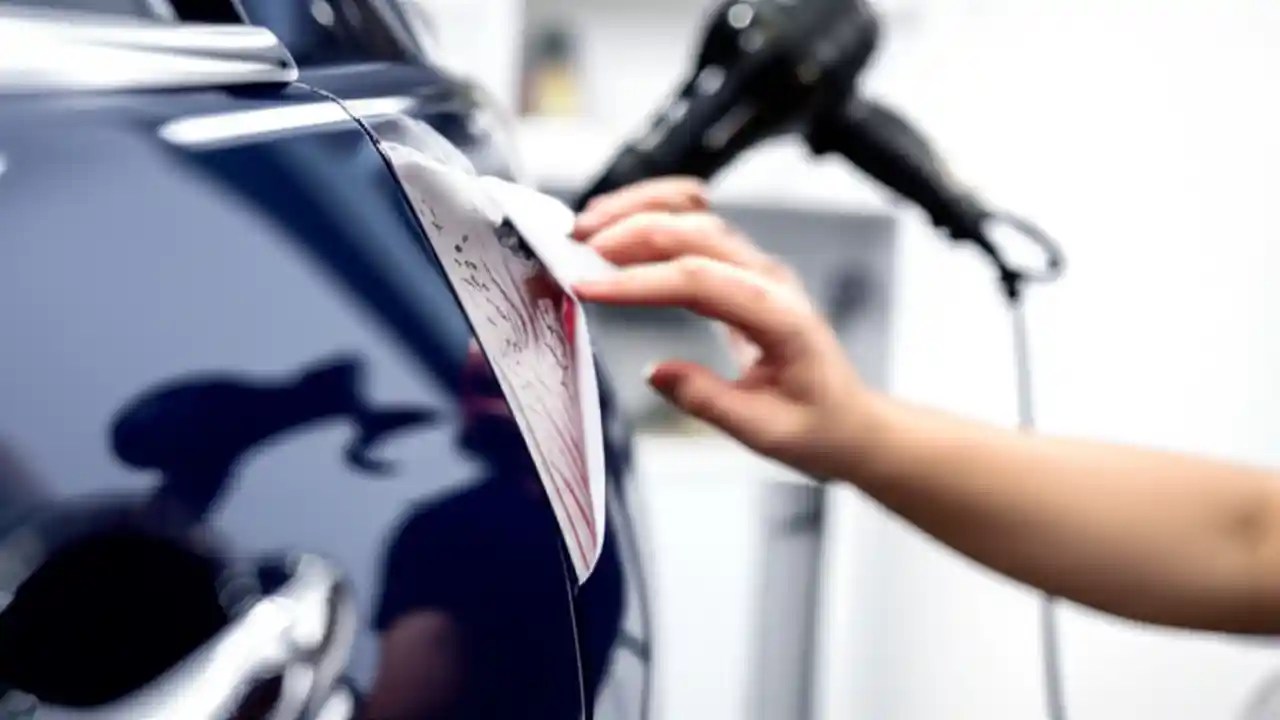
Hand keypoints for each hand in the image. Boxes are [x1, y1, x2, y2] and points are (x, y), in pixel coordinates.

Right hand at [573, 178, 883, 478]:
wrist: (849, 421)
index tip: (589, 288)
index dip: (640, 281)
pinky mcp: (741, 273)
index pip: (701, 281)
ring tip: (586, 228)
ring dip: (639, 214)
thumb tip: (655, 372)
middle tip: (574, 247)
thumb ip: (709, 401)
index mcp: (781, 316)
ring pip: (696, 219)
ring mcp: (757, 271)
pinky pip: (698, 228)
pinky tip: (621, 220)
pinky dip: (657, 215)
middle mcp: (769, 281)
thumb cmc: (817, 427)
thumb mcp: (765, 431)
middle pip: (696, 233)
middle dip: (631, 232)